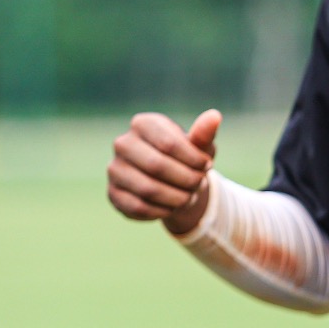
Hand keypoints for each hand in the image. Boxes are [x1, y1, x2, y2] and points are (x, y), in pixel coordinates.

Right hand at [108, 109, 219, 234]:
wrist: (170, 181)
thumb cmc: (186, 158)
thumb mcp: (199, 146)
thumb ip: (204, 134)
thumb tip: (215, 116)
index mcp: (143, 124)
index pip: (168, 143)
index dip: (193, 159)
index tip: (207, 166)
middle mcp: (123, 143)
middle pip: (156, 166)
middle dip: (185, 180)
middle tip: (199, 185)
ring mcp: (114, 169)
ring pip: (147, 189)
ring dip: (176, 198)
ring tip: (188, 197)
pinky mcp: (113, 193)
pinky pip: (138, 207)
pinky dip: (161, 211)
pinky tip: (172, 207)